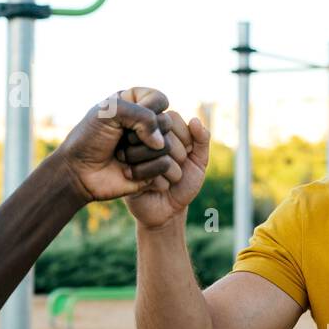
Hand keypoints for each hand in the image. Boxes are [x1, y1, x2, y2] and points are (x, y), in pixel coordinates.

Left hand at [54, 87, 181, 202]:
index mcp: (137, 103)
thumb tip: (161, 143)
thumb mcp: (109, 112)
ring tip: (121, 156)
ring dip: (137, 154)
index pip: (160, 99)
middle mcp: (148, 124)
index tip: (122, 119)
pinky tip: (127, 171)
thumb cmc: (89, 139)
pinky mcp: (155, 169)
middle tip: (120, 140)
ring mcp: (153, 147)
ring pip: (167, 146)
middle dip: (137, 135)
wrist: (78, 172)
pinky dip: (142, 170)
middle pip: (166, 123)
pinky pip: (165, 165)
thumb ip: (141, 115)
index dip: (147, 110)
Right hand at [125, 112, 209, 229]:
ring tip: (170, 180)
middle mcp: (144, 139)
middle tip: (178, 170)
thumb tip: (194, 120)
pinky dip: (159, 181)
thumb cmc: (184, 184)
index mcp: (162, 131)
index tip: (188, 154)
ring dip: (170, 170)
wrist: (168, 211)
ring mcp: (132, 153)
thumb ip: (202, 140)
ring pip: (153, 149)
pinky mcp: (126, 170)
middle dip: (178, 155)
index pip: (172, 117)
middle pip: (162, 131)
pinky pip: (145, 169)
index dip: (185, 137)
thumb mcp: (199, 162)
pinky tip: (159, 188)